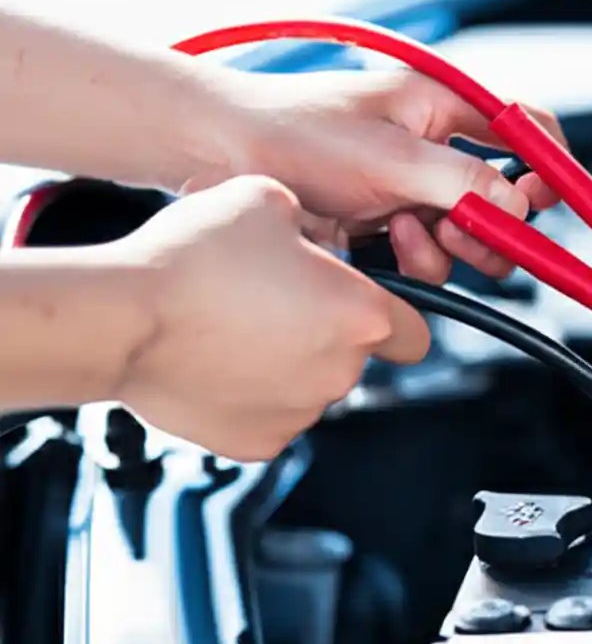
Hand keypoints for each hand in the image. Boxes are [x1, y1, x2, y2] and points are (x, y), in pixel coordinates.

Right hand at [114, 175, 429, 460]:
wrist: (124, 317)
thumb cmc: (194, 257)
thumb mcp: (268, 200)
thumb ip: (311, 223)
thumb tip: (312, 235)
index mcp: (361, 316)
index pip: (416, 331)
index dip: (395, 315)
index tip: (370, 306)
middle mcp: (342, 372)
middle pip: (354, 357)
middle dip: (326, 333)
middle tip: (274, 302)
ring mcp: (301, 413)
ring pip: (311, 386)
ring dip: (287, 362)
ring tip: (233, 327)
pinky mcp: (258, 443)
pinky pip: (270, 415)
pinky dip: (251, 395)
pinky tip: (216, 362)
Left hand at [195, 69, 566, 283]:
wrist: (223, 158)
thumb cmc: (294, 134)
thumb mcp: (389, 157)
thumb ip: (461, 180)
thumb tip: (516, 205)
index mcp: (442, 105)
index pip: (525, 128)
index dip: (552, 165)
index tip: (558, 202)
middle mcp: (434, 144)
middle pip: (506, 193)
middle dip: (497, 224)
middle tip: (482, 238)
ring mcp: (413, 186)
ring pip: (470, 233)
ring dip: (452, 246)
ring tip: (412, 235)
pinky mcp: (391, 223)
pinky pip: (432, 253)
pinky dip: (419, 258)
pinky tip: (386, 246)